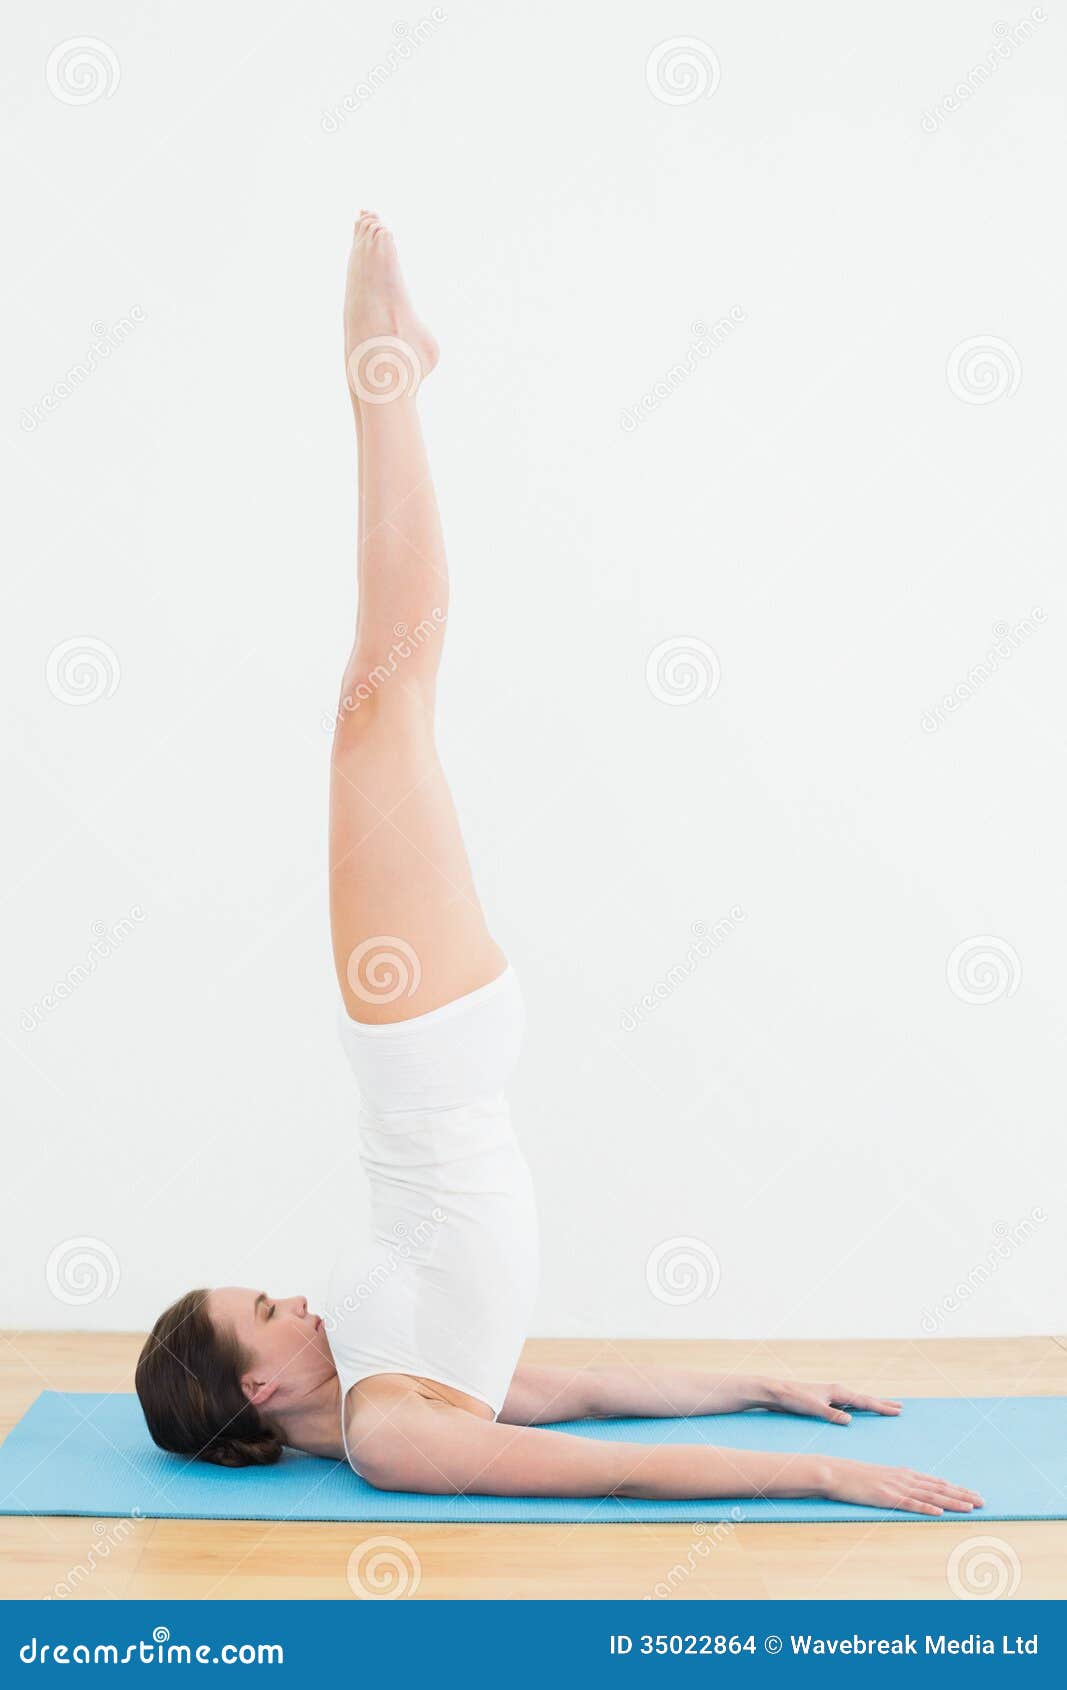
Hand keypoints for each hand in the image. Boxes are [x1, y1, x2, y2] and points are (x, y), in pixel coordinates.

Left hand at [760, 1378, 901, 1423]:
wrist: (778, 1392)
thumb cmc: (795, 1399)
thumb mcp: (813, 1408)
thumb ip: (831, 1414)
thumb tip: (850, 1421)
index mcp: (838, 1392)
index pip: (864, 1401)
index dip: (881, 1407)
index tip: (897, 1410)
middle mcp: (838, 1391)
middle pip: (865, 1399)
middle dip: (882, 1403)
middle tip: (900, 1408)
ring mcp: (833, 1395)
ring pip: (858, 1401)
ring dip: (872, 1404)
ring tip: (886, 1406)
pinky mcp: (827, 1400)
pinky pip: (849, 1404)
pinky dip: (860, 1407)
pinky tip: (859, 1411)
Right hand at [819, 1455, 982, 1514]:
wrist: (835, 1471)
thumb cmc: (855, 1476)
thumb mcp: (880, 1477)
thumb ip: (897, 1483)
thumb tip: (912, 1489)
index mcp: (904, 1474)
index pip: (936, 1482)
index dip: (957, 1489)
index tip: (974, 1495)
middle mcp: (904, 1478)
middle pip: (939, 1488)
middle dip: (962, 1494)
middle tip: (983, 1501)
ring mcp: (896, 1487)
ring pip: (930, 1496)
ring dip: (952, 1501)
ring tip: (970, 1506)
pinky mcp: (886, 1497)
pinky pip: (909, 1503)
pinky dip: (926, 1507)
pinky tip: (939, 1512)